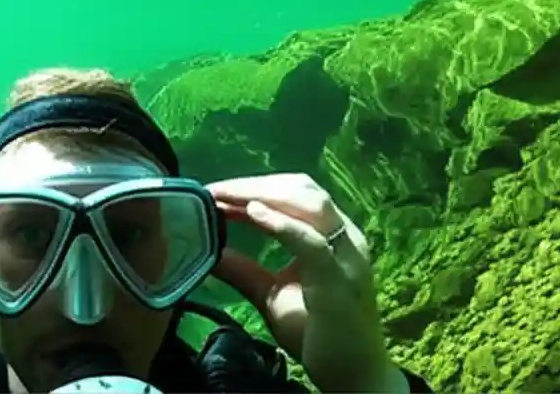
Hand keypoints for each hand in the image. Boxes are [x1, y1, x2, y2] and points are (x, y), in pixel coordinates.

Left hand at [207, 174, 406, 392]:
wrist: (353, 376)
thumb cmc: (316, 331)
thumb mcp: (269, 293)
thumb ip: (242, 269)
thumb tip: (206, 248)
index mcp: (331, 236)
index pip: (292, 193)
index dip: (253, 187)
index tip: (213, 191)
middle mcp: (344, 237)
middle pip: (300, 189)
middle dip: (254, 185)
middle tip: (214, 189)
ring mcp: (346, 256)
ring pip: (309, 204)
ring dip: (262, 195)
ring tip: (226, 195)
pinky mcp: (340, 280)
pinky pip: (312, 242)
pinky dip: (282, 223)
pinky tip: (254, 213)